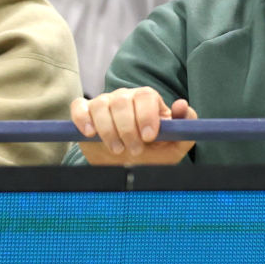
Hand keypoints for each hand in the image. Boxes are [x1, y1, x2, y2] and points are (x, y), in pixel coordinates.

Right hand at [71, 87, 197, 164]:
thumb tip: (182, 106)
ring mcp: (103, 103)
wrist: (125, 166)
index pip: (145, 96)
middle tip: (133, 149)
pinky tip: (91, 134)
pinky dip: (83, 119)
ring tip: (117, 149)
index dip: (146, 115)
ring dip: (108, 130)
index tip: (149, 137)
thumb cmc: (152, 153)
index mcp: (146, 100)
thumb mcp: (173, 145)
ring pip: (101, 105)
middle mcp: (124, 97)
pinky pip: (79, 107)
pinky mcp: (85, 113)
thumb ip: (185, 127)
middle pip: (122, 100)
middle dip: (128, 128)